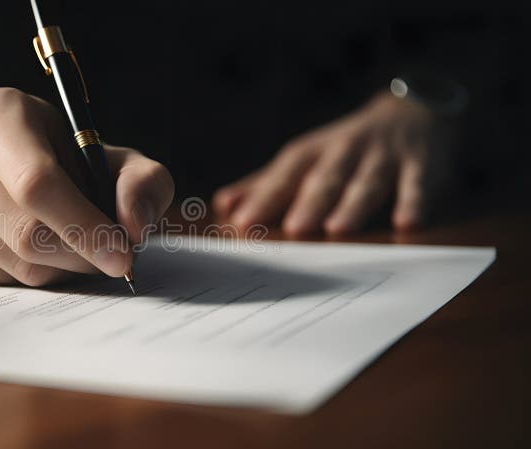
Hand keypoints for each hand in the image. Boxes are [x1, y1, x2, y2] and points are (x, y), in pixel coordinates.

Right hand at [0, 88, 173, 284]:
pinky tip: (41, 249)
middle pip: (27, 232)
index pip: (37, 183)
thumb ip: (142, 182)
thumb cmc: (64, 158)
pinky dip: (36, 274)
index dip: (85, 226)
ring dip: (64, 267)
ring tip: (75, 242)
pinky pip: (0, 280)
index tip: (124, 256)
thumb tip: (135, 228)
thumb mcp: (111, 156)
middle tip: (112, 254)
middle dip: (82, 254)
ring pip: (18, 264)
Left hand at [213, 91, 450, 234]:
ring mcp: (382, 157)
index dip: (263, 197)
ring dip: (354, 204)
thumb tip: (223, 204)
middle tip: (294, 229)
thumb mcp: (306, 159)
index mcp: (312, 153)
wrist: (411, 112)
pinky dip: (413, 201)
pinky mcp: (419, 164)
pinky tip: (408, 222)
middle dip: (309, 203)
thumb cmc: (345, 148)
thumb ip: (267, 184)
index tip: (243, 223)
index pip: (284, 175)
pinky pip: (416, 183)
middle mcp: (344, 151)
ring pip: (367, 181)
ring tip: (339, 229)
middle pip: (325, 179)